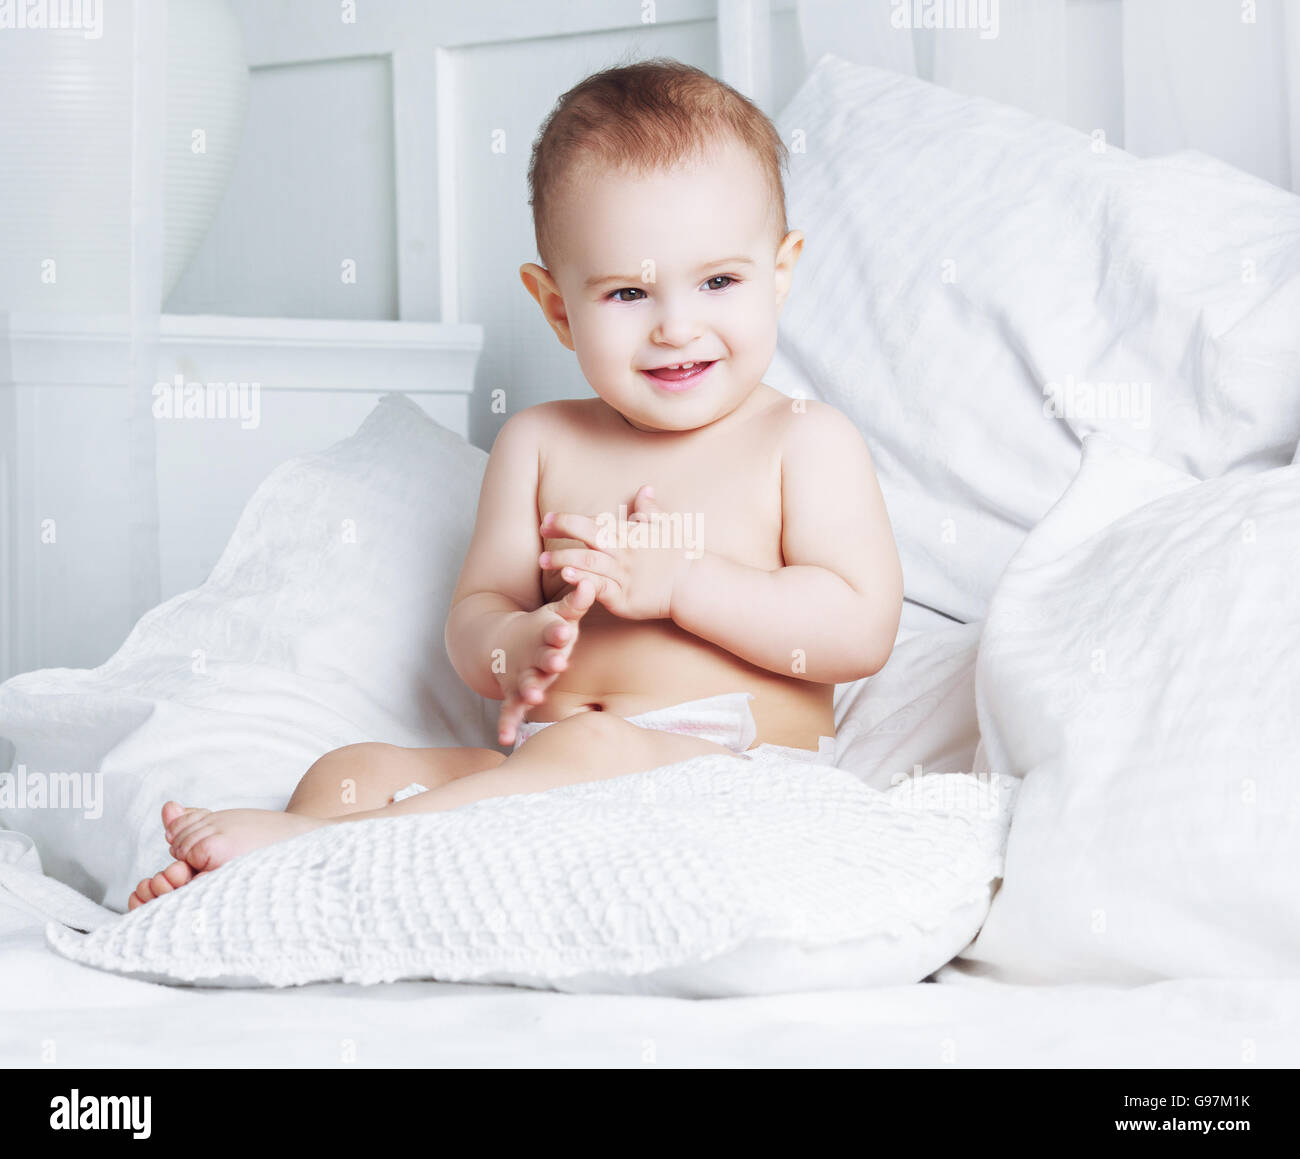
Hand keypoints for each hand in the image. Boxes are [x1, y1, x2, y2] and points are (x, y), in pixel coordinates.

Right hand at [494, 577, 595, 746]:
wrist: (504, 644)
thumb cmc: (544, 630)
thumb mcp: (559, 615)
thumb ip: (576, 603)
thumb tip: (590, 581)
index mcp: (546, 636)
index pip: (554, 632)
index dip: (558, 631)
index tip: (563, 630)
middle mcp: (533, 658)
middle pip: (541, 659)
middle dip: (548, 660)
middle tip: (557, 662)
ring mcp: (522, 677)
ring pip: (525, 685)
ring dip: (529, 690)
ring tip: (533, 697)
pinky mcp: (514, 695)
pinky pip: (510, 711)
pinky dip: (506, 724)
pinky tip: (505, 739)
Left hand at [539, 484, 696, 620]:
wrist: (693, 586)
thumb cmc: (678, 557)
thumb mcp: (666, 528)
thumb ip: (650, 510)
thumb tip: (645, 489)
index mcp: (630, 535)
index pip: (594, 522)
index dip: (569, 520)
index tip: (548, 519)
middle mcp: (624, 553)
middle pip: (588, 538)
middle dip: (563, 532)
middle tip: (542, 531)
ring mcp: (623, 576)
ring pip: (589, 563)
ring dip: (563, 559)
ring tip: (542, 561)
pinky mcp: (623, 599)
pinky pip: (600, 588)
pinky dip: (582, 582)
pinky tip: (566, 578)